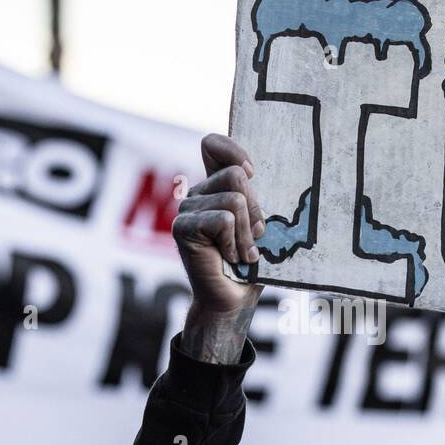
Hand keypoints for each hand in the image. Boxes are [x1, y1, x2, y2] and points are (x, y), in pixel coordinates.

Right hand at [173, 134, 265, 362]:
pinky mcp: (182, 227)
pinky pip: (222, 220)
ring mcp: (187, 209)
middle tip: (255, 236)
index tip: (253, 173)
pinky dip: (233, 242)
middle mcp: (198, 193)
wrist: (234, 300)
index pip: (212, 144)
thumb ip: (259, 196)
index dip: (232, 150)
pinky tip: (229, 257)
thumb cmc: (253, 263)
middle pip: (236, 176)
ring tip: (243, 252)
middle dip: (255, 209)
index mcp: (215, 187)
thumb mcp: (262, 223)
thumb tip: (261, 175)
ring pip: (234, 201)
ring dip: (246, 233)